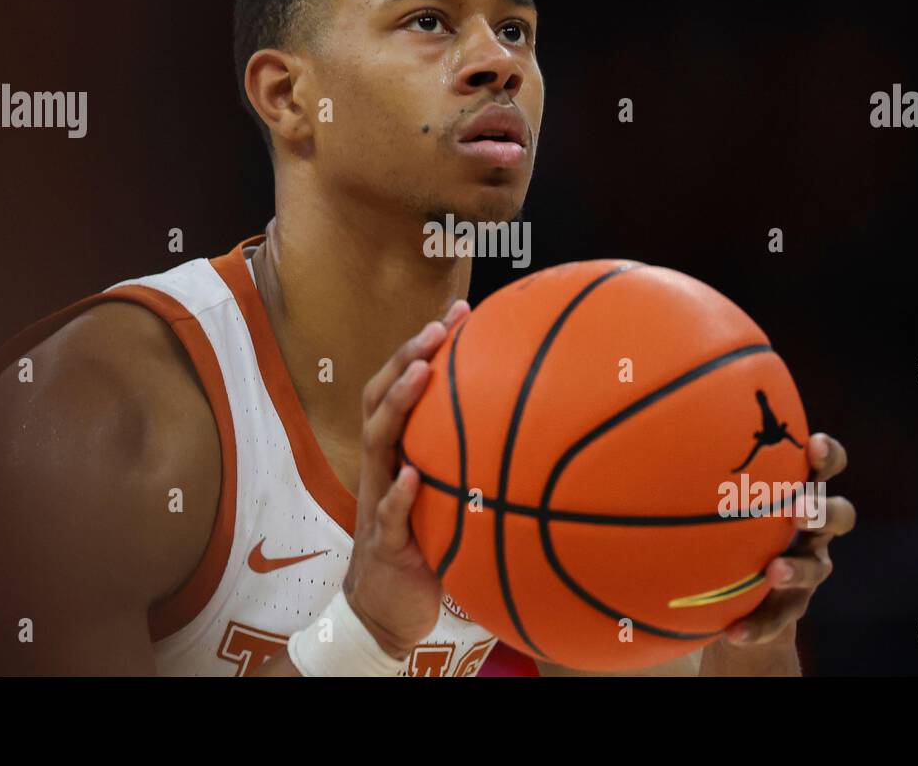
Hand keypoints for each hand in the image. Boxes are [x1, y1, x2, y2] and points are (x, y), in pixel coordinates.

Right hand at [341, 299, 470, 659]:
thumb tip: (541, 428)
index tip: (458, 309)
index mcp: (399, 451)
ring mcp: (378, 499)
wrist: (389, 608)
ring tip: (421, 373)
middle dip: (404, 358)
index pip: (402, 386)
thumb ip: (477, 462)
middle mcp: (383, 465)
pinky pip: (387, 513)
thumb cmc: (427, 543)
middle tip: (435, 328)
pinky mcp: (384, 541)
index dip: (424, 347)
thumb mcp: (452, 495)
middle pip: (380, 399)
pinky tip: (414, 476)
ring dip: (398, 405)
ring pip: (377, 442)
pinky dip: (398, 493)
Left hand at [721, 432, 855, 646]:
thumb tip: (658, 435)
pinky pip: (778, 619)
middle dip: (822, 511)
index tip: (812, 444)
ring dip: (797, 569)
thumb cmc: (729, 526)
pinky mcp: (791, 608)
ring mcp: (808, 571)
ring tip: (773, 571)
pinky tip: (733, 632)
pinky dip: (757, 626)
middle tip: (798, 512)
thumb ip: (705, 472)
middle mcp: (813, 531)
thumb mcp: (721, 498)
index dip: (826, 455)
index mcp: (799, 493)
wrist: (739, 595)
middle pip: (839, 515)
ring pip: (818, 569)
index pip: (825, 466)